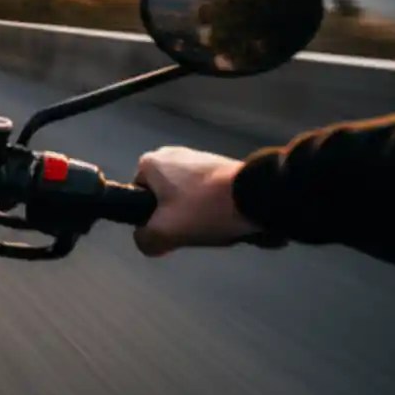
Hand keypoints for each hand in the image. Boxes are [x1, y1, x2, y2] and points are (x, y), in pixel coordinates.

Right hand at [133, 147, 259, 255]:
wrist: (256, 196)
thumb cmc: (204, 209)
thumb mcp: (164, 233)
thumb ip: (145, 240)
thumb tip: (146, 241)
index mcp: (150, 162)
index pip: (137, 196)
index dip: (150, 218)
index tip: (168, 228)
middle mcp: (171, 153)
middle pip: (164, 197)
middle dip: (176, 216)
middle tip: (190, 229)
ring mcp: (199, 156)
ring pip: (188, 196)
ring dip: (198, 213)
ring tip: (213, 224)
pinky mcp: (222, 164)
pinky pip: (209, 192)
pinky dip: (215, 206)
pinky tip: (226, 216)